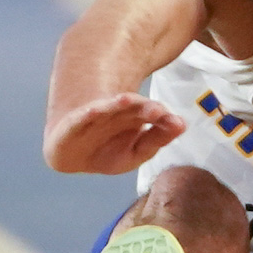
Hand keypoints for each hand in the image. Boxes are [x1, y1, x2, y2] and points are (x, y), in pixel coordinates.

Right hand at [44, 93, 185, 174]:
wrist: (71, 152)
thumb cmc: (107, 151)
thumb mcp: (135, 151)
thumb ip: (157, 139)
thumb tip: (182, 124)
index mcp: (135, 116)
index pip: (154, 115)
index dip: (165, 119)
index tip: (177, 123)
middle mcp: (117, 112)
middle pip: (134, 108)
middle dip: (146, 108)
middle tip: (159, 110)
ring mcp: (96, 115)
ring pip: (110, 108)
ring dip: (118, 104)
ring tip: (127, 99)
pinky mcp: (74, 122)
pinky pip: (83, 117)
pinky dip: (89, 113)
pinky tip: (95, 110)